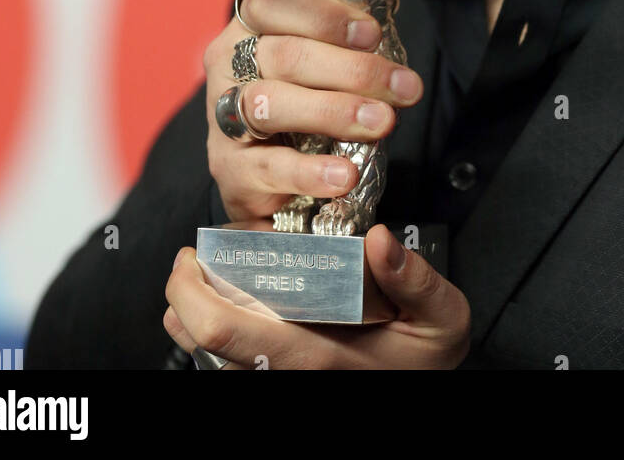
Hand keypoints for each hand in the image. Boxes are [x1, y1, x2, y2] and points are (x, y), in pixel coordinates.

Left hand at [163, 224, 470, 368]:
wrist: (429, 384)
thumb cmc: (429, 355)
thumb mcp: (441, 316)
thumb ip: (414, 278)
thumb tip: (379, 238)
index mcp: (314, 356)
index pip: (225, 330)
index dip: (191, 292)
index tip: (191, 255)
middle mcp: (287, 376)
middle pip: (203, 343)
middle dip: (182, 296)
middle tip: (190, 258)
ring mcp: (282, 380)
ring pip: (208, 358)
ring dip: (192, 315)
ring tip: (200, 277)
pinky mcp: (283, 378)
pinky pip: (228, 364)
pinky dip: (213, 332)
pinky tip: (226, 302)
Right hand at [204, 0, 423, 222]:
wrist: (264, 173)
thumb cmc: (302, 97)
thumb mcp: (320, 57)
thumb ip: (346, 36)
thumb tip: (391, 15)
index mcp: (250, 25)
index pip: (272, 1)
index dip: (323, 15)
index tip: (373, 34)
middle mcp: (229, 64)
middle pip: (285, 55)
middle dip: (352, 70)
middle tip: (403, 87)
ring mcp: (223, 116)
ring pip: (272, 104)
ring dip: (334, 112)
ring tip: (381, 122)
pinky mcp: (230, 169)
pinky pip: (270, 167)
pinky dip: (311, 171)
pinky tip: (345, 174)